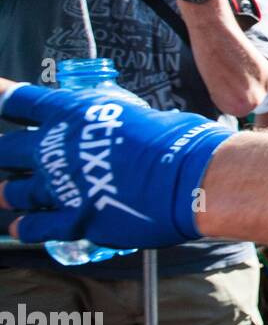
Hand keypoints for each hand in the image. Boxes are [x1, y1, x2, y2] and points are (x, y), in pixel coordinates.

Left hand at [0, 80, 230, 246]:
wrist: (192, 177)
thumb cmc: (177, 139)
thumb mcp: (138, 113)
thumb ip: (112, 120)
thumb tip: (116, 126)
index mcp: (71, 112)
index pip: (18, 100)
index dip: (1, 96)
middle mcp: (56, 148)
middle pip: (5, 149)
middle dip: (1, 152)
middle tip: (1, 155)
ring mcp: (61, 187)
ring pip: (13, 191)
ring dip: (6, 193)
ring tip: (3, 194)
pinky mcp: (75, 220)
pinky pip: (36, 227)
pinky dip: (24, 227)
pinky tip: (17, 227)